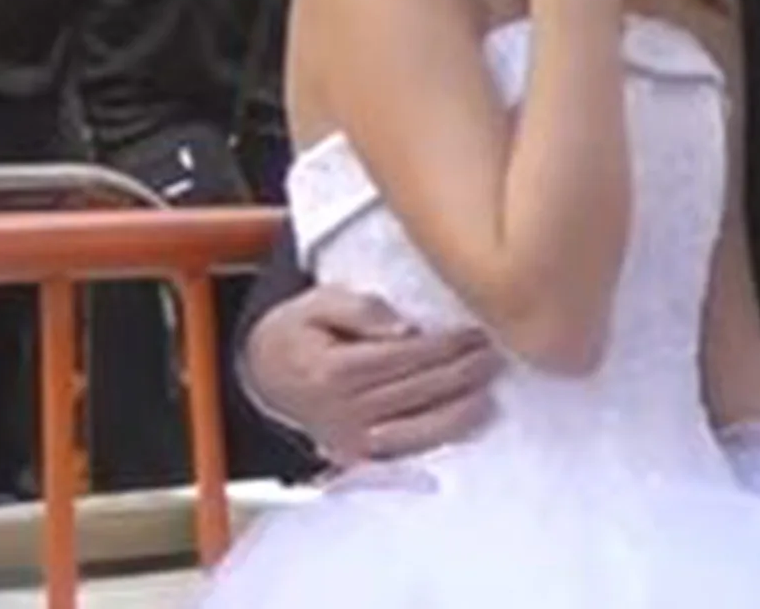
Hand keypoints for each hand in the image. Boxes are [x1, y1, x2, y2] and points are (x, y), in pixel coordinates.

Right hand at [243, 286, 502, 464]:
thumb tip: (404, 329)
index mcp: (332, 371)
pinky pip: (407, 450)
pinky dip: (441, 437)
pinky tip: (470, 419)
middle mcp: (342, 411)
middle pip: (416, 391)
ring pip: (417, 427)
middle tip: (495, 353)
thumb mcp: (316, 302)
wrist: (265, 377)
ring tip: (490, 386)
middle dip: (461, 372)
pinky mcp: (359, 455)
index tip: (475, 331)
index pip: (402, 358)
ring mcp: (351, 439)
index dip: (444, 346)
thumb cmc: (298, 332)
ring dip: (460, 408)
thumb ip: (360, 309)